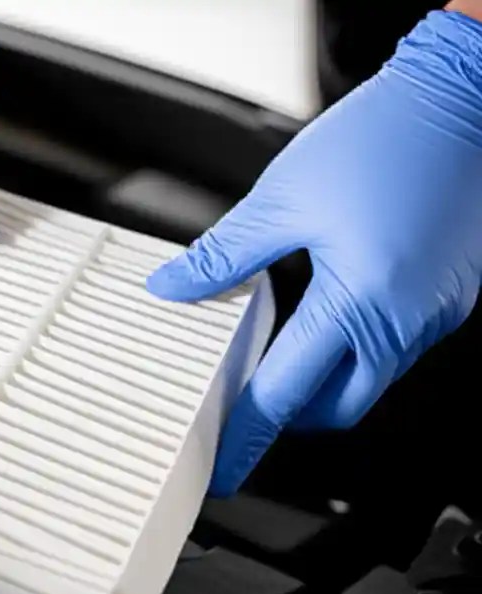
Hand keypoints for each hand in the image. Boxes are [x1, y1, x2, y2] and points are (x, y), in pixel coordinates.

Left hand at [146, 10, 481, 495]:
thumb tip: (172, 287)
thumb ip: (221, 257)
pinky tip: (327, 316)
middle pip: (336, 407)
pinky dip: (356, 348)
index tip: (222, 465)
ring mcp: (437, 312)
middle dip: (286, 415)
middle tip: (242, 406)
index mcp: (361, 301)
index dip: (247, 434)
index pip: (286, 394)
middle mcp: (408, 319)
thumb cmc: (382, 136)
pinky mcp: (451, 296)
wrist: (459, 96)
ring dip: (323, 380)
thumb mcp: (279, 200)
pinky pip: (397, 347)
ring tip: (276, 354)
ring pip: (370, 380)